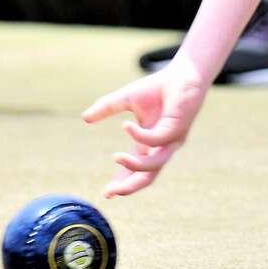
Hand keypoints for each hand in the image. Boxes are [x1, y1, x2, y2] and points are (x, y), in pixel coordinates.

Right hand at [81, 59, 209, 196]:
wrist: (182, 74)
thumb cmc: (157, 88)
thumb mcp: (126, 99)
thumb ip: (106, 108)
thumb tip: (85, 118)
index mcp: (149, 144)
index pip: (135, 170)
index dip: (122, 181)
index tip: (107, 194)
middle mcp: (161, 146)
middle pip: (147, 176)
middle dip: (129, 186)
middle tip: (112, 192)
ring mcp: (171, 140)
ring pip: (154, 165)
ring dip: (134, 165)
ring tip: (116, 158)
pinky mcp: (177, 130)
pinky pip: (156, 140)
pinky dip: (140, 136)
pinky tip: (126, 126)